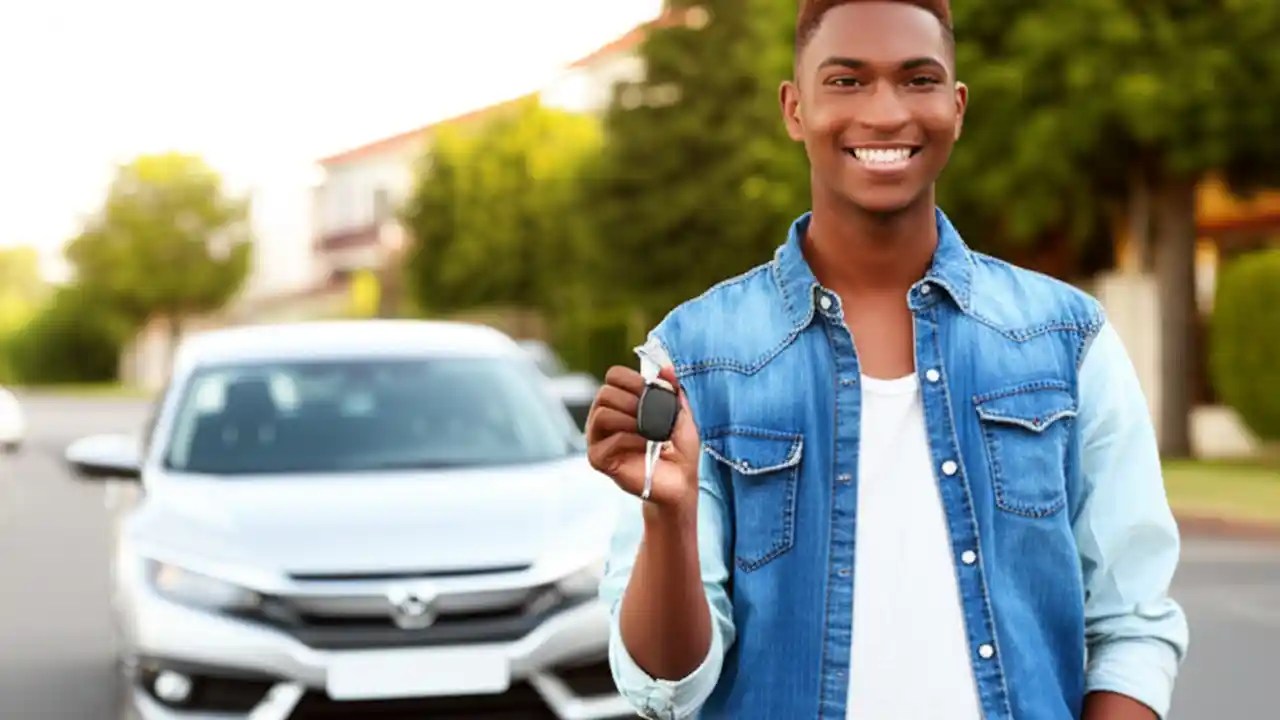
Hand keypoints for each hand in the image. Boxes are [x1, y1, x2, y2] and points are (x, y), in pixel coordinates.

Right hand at [586, 364, 700, 509]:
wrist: (680, 483)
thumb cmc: (679, 450)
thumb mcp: (682, 415)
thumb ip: (673, 391)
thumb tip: (667, 368)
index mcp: (621, 403)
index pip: (614, 376)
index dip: (633, 380)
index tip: (652, 392)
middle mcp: (605, 418)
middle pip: (605, 393)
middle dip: (632, 402)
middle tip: (651, 418)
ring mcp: (598, 439)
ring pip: (601, 414)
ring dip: (629, 420)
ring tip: (648, 433)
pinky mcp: (598, 459)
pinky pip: (606, 441)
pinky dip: (629, 440)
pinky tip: (645, 447)